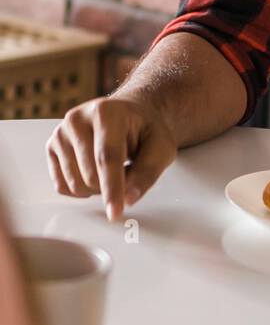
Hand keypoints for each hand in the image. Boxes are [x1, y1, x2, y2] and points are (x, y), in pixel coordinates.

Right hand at [45, 96, 176, 222]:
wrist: (129, 115)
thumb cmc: (145, 129)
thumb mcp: (161, 147)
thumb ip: (147, 172)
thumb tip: (128, 198)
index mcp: (107, 113)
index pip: (107, 157)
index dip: (112, 188)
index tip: (115, 212)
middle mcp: (78, 119)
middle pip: (90, 174)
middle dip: (112, 186)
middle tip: (129, 171)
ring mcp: (61, 133)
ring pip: (75, 184)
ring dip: (97, 189)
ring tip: (113, 168)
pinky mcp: (52, 147)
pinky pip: (62, 186)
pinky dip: (82, 189)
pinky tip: (95, 172)